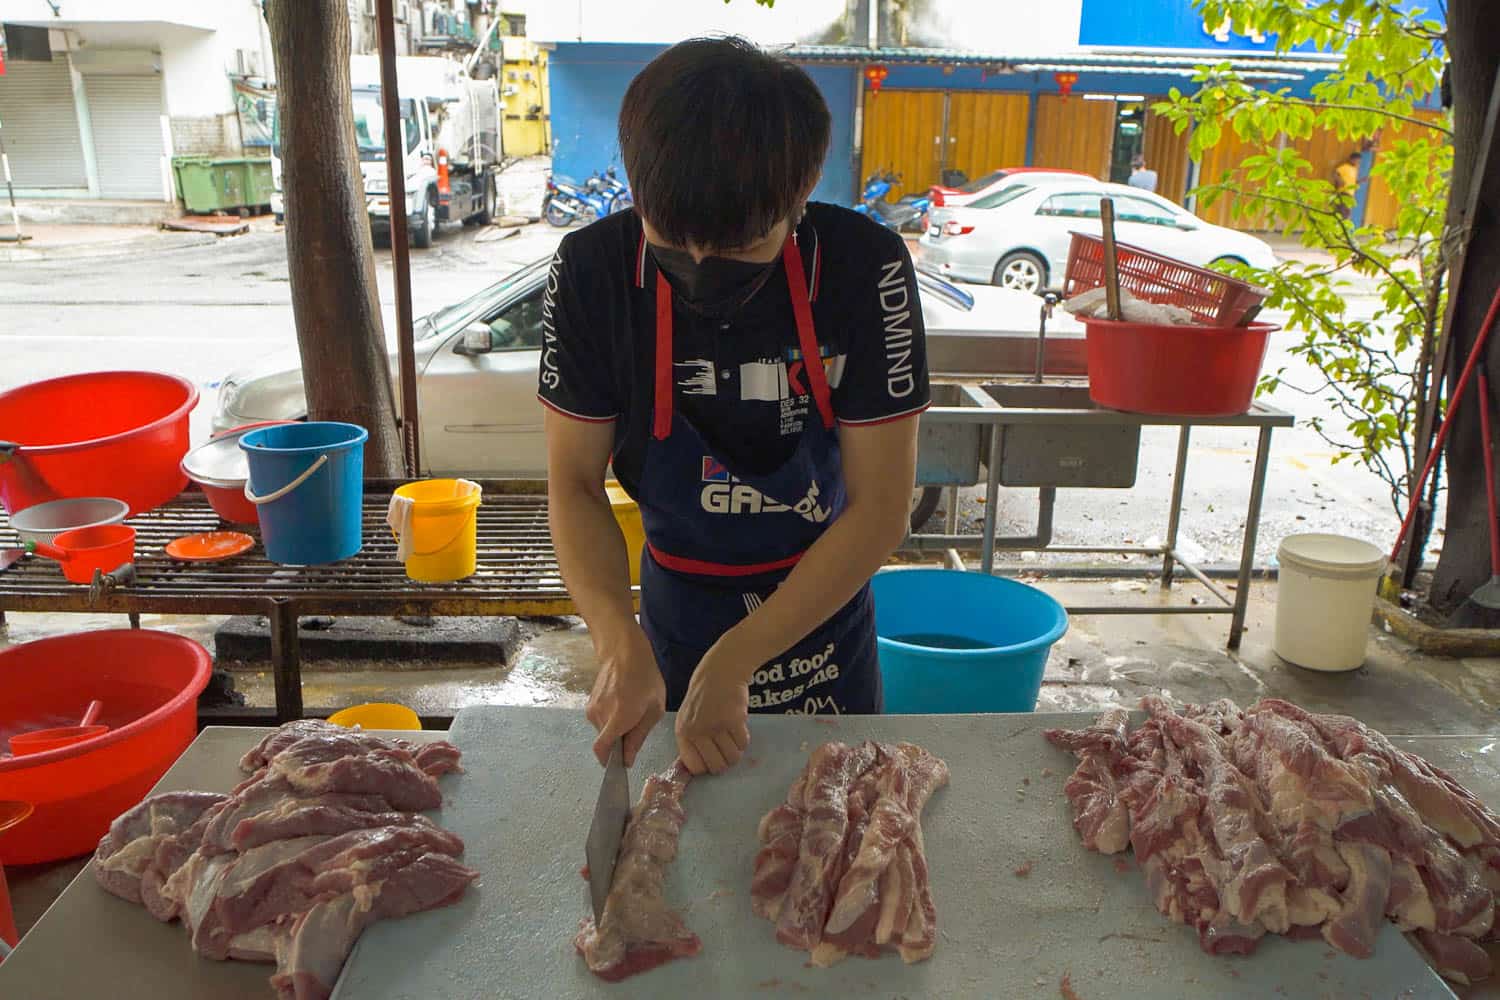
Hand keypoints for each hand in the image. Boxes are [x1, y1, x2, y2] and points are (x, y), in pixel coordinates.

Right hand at [586, 628, 665, 766]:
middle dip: (619, 743)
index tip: (620, 765)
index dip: (609, 763)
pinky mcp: (589, 705)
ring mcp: (591, 709)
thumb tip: (627, 760)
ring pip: (603, 732)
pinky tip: (622, 705)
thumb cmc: (645, 679)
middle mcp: (600, 715)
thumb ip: (638, 737)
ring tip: (631, 711)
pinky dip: (610, 721)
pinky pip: (600, 722)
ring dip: (615, 730)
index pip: (601, 750)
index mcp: (619, 716)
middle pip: (606, 743)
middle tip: (636, 727)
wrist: (624, 653)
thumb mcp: (654, 710)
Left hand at [675, 641, 750, 774]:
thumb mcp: (688, 716)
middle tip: (726, 748)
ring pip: (732, 757)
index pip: (695, 767)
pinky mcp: (734, 720)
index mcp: (682, 732)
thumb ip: (691, 739)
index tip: (712, 757)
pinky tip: (739, 726)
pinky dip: (744, 739)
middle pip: (717, 767)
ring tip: (732, 736)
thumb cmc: (704, 694)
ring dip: (736, 751)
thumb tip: (700, 767)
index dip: (706, 766)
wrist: (721, 669)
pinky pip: (743, 743)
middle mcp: (697, 731)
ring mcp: (716, 726)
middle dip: (724, 762)